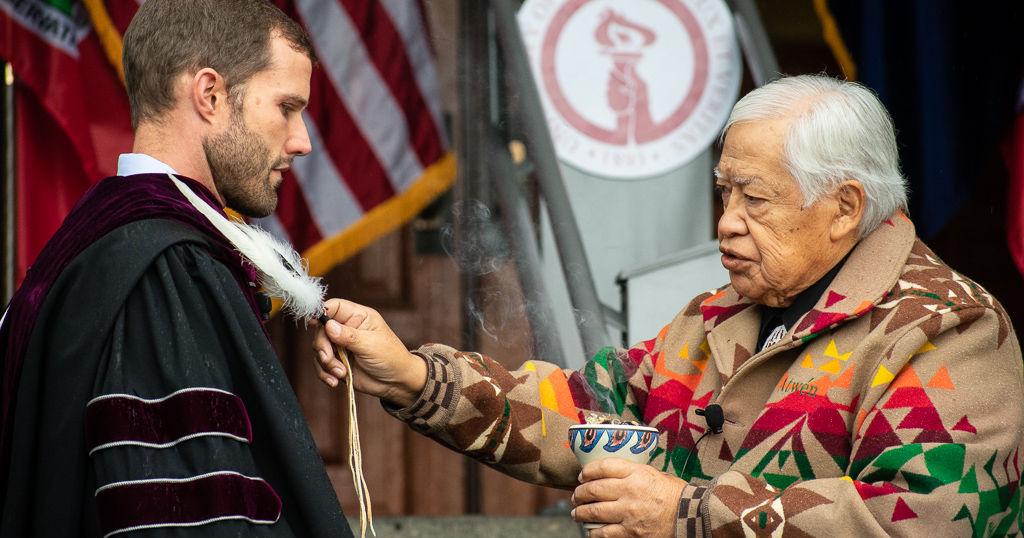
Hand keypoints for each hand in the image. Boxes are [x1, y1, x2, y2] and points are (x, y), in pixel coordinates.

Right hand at [310, 298, 426, 406]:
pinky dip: (325, 373)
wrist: (396, 382)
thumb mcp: (371, 344)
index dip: (321, 312)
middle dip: (323, 346)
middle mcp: (347, 329)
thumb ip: (348, 335)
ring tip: (340, 373)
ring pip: (319, 349)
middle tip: (328, 359)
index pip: (334, 307)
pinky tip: (335, 381)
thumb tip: (328, 325)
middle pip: (321, 330)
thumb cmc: (391, 357)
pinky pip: (322, 365)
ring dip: (326, 363)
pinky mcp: (338, 362)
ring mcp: (341, 346)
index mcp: (358, 317)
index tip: (314, 323)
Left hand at [571, 458, 685, 536]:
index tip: (582, 475)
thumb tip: (610, 473)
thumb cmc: (673, 494)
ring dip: (581, 513)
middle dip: (580, 493)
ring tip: (577, 513)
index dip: (588, 471)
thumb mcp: (654, 473)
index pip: (603, 467)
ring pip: (594, 512)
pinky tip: (590, 531)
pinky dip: (593, 532)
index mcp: (637, 473)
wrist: (690, 517)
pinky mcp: (631, 533)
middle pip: (594, 489)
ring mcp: (629, 513)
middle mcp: (630, 491)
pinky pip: (604, 533)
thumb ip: (632, 472)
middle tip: (576, 496)